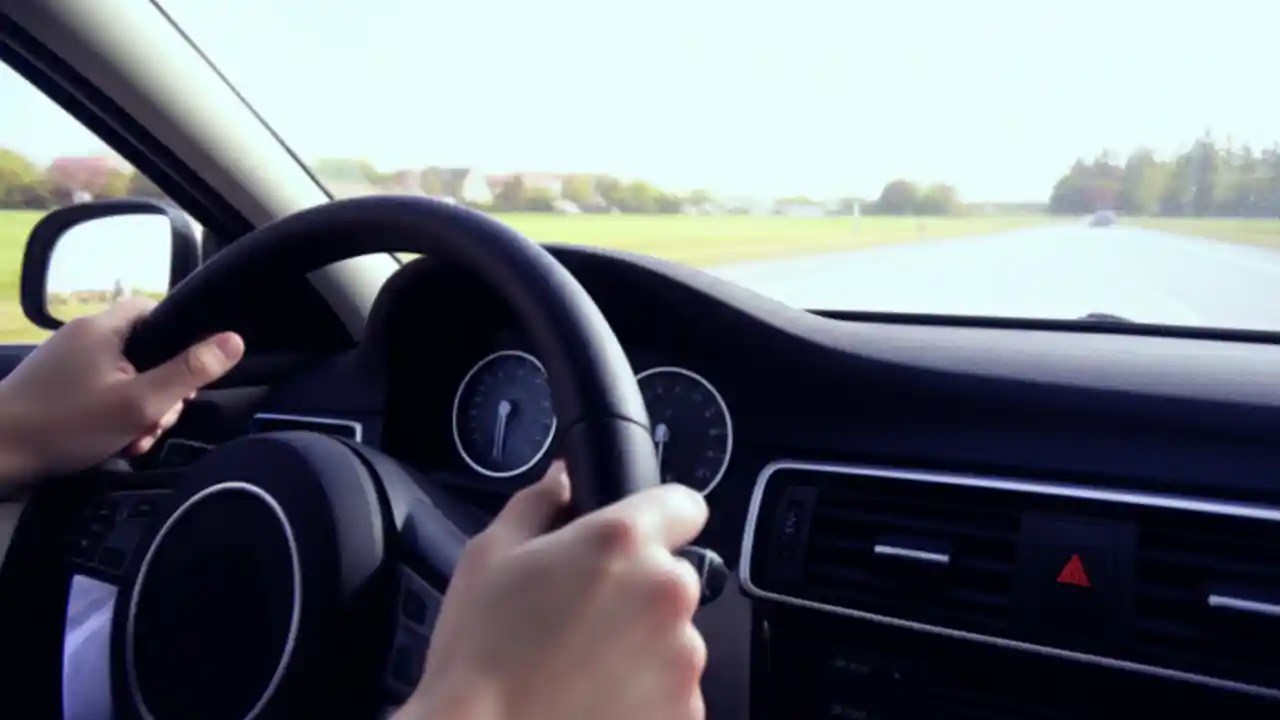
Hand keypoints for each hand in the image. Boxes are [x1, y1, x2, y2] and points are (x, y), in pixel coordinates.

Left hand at [0, 297, 243, 486]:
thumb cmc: (65, 424)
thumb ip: (189, 372)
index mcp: (104, 328)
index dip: (182, 342)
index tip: (186, 379)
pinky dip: (114, 417)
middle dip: (162, 391)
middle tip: (157, 422)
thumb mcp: (139, 403)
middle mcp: (84, 337)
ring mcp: (66, 363)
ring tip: (133, 441)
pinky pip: (101, 394)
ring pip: (126, 379)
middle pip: (146, 352)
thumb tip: (235, 340)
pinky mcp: (55, 389)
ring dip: (140, 411)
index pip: (157, 311)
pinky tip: (114, 444)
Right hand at [401, 461, 709, 719]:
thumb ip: (538, 504)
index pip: (684, 504)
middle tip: (582, 618)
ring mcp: (683, 658)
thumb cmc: (480, 657)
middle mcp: (665, 593)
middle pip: (671, 577)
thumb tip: (562, 479)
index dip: (660, 517)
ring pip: (674, 637)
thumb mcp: (489, 557)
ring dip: (641, 645)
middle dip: (637, 591)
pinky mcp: (686, 710)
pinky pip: (674, 691)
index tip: (640, 537)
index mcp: (623, 542)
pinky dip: (645, 694)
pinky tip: (595, 699)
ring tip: (582, 667)